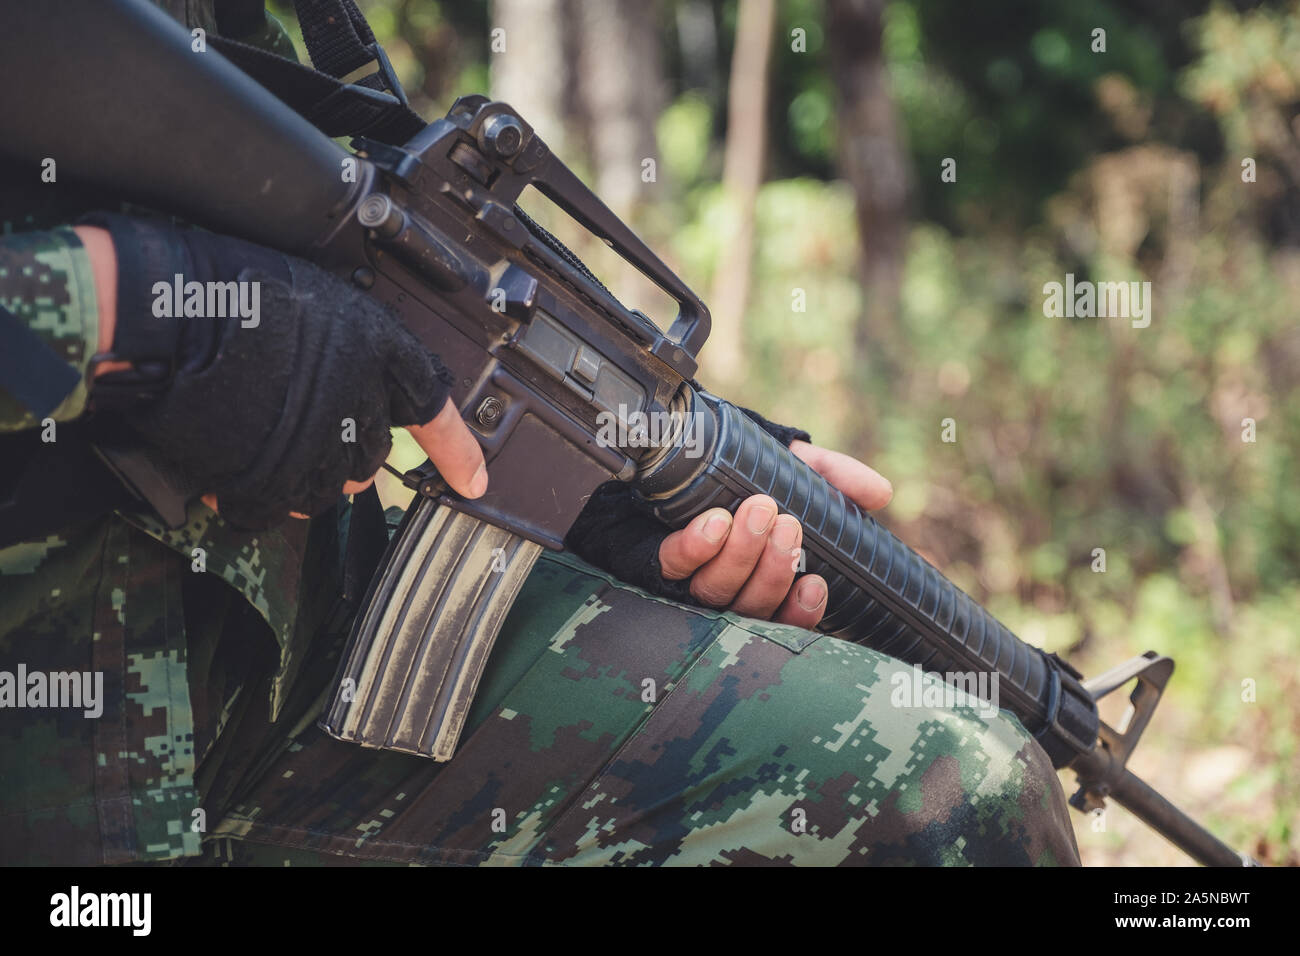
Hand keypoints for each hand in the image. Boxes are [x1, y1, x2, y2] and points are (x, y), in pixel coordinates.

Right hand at [78, 215, 480, 527]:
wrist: (164, 312)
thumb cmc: (229, 289)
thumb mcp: (313, 300)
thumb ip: (347, 350)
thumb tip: (351, 385)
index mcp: (377, 348)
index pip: (435, 407)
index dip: (457, 451)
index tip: (474, 481)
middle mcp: (360, 399)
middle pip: (372, 454)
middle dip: (341, 447)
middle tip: (295, 420)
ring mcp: (319, 444)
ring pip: (329, 486)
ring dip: (299, 473)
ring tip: (257, 436)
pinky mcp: (274, 478)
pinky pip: (278, 509)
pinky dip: (255, 500)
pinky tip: (229, 473)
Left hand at [656, 441, 891, 627]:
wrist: (688, 443)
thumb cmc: (749, 466)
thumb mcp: (798, 466)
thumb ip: (836, 477)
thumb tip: (880, 493)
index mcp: (766, 580)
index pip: (786, 619)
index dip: (800, 613)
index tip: (813, 583)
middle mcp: (730, 589)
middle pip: (750, 606)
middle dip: (772, 568)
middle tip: (786, 523)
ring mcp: (691, 577)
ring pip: (716, 590)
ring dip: (740, 554)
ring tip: (758, 510)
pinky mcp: (655, 557)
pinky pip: (673, 564)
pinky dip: (695, 547)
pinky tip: (713, 523)